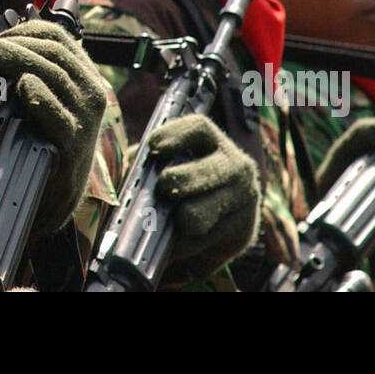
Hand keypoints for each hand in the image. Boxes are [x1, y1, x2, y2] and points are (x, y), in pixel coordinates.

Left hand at [0, 19, 107, 234]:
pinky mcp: (73, 144)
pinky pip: (56, 113)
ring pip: (54, 75)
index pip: (59, 37)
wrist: (56, 195)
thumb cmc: (43, 140)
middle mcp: (91, 93)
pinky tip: (22, 86)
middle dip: (18, 45)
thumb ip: (33, 71)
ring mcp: (85, 119)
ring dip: (19, 61)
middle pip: (54, 52)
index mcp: (85, 76)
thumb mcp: (46, 99)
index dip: (26, 30)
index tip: (1, 37)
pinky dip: (38, 95)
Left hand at [125, 113, 261, 277]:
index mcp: (215, 143)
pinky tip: (179, 241)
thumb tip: (130, 163)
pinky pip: (202, 241)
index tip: (153, 148)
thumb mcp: (172, 165)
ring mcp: (243, 200)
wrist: (220, 228)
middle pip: (206, 172)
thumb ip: (149, 161)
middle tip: (163, 186)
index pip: (199, 129)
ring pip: (201, 213)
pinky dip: (184, 244)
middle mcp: (237, 167)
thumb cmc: (185, 188)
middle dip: (180, 180)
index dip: (175, 135)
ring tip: (170, 220)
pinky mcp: (242, 231)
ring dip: (179, 220)